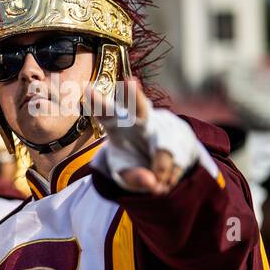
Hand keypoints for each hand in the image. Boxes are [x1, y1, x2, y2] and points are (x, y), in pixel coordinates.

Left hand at [90, 78, 199, 195]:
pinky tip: (165, 181)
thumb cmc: (134, 163)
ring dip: (160, 171)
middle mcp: (140, 121)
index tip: (87, 89)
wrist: (161, 162)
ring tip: (156, 187)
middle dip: (134, 96)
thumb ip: (133, 179)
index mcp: (116, 125)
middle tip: (129, 82)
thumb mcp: (126, 174)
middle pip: (137, 107)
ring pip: (163, 148)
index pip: (104, 113)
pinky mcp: (182, 134)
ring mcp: (163, 125)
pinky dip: (170, 177)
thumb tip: (152, 182)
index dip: (96, 102)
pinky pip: (178, 160)